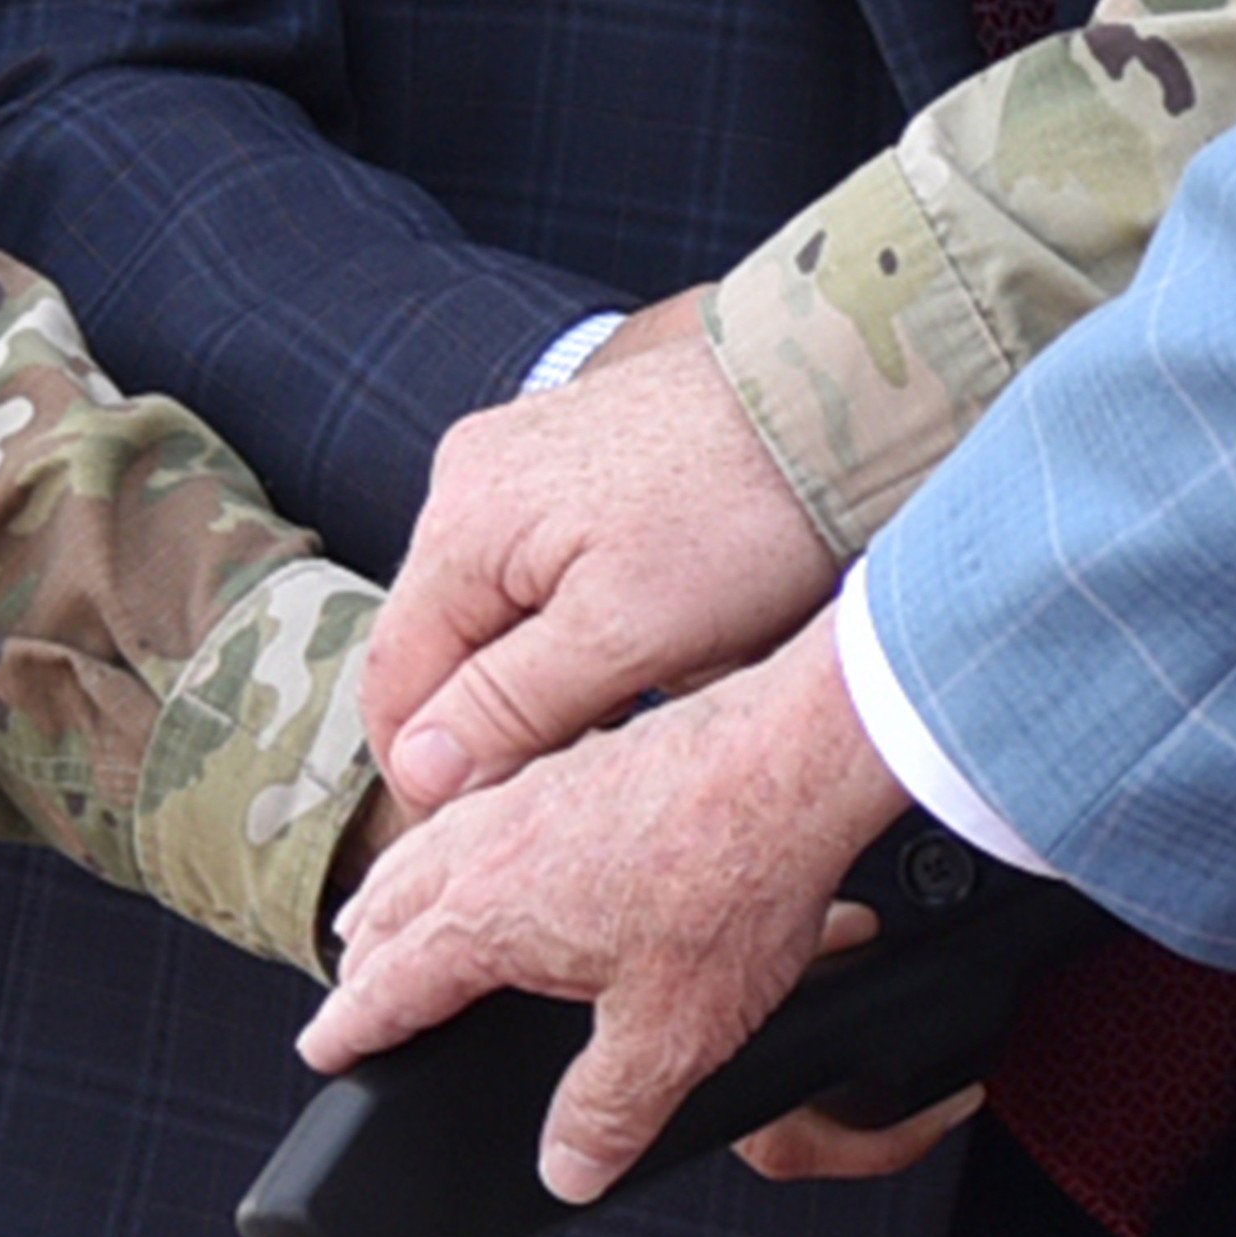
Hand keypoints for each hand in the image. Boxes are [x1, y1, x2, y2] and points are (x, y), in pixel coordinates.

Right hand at [298, 645, 921, 1200]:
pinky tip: (500, 842)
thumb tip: (567, 1170)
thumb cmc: (731, 881)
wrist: (792, 763)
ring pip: (433, 847)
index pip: (388, 987)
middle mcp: (489, 844)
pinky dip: (464, 838)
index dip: (349, 1029)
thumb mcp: (670, 1034)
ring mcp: (534, 793)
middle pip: (391, 906)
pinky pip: (489, 807)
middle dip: (362, 956)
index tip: (319, 1051)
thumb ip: (608, 1111)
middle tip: (347, 991)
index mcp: (484, 916)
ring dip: (402, 888)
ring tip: (392, 911)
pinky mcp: (583, 762)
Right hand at [362, 296, 849, 812]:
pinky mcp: (575, 456)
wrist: (840, 402)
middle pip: (442, 649)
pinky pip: (544, 569)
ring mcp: (519, 461)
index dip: (436, 776)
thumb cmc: (747, 512)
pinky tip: (655, 638)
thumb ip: (511, 705)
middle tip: (584, 773)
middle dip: (500, 723)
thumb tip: (418, 770)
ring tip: (636, 699)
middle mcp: (468, 480)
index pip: (395, 689)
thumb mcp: (626, 636)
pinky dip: (581, 621)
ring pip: (497, 614)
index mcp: (460, 527)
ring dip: (546, 675)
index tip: (492, 834)